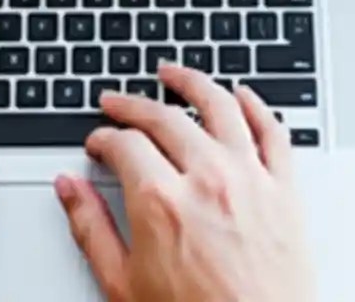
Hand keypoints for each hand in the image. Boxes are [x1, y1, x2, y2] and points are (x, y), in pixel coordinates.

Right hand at [55, 65, 313, 301]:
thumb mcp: (123, 284)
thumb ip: (91, 229)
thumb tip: (69, 190)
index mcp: (161, 202)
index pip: (124, 143)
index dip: (104, 136)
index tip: (98, 141)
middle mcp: (207, 180)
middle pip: (164, 117)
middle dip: (133, 104)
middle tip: (117, 102)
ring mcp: (250, 181)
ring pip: (220, 106)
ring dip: (192, 82)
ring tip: (173, 73)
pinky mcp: (285, 191)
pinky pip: (272, 131)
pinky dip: (255, 105)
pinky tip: (241, 95)